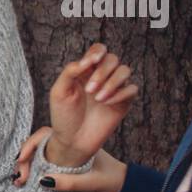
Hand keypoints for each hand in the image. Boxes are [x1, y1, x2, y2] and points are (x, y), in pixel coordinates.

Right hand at [14, 128, 127, 191]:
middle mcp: (67, 143)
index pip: (43, 135)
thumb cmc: (111, 179)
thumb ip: (70, 183)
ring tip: (19, 181)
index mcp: (74, 141)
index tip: (21, 159)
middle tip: (18, 178)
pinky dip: (33, 169)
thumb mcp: (91, 182)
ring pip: (38, 154)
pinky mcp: (64, 163)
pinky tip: (27, 180)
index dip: (29, 145)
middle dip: (24, 159)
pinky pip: (43, 162)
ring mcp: (64, 153)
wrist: (124, 184)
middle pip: (36, 144)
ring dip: (26, 165)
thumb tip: (43, 181)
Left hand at [43, 43, 137, 166]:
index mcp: (85, 71)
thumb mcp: (59, 92)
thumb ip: (70, 71)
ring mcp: (113, 89)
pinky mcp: (123, 102)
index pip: (98, 50)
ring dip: (112, 82)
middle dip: (102, 72)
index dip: (98, 51)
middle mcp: (101, 76)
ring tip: (98, 99)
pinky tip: (107, 104)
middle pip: (112, 59)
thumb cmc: (63, 116)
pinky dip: (120, 94)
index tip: (93, 61)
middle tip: (89, 90)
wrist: (72, 140)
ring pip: (125, 70)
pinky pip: (132, 89)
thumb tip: (88, 60)